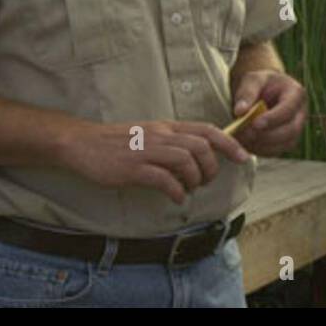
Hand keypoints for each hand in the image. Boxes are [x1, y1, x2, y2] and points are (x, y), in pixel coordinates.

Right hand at [61, 119, 248, 204]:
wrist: (82, 143)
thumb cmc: (117, 142)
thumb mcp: (150, 135)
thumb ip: (173, 142)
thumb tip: (198, 157)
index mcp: (166, 127)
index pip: (206, 129)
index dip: (229, 143)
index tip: (243, 156)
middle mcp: (160, 135)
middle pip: (201, 146)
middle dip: (211, 167)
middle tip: (204, 181)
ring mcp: (146, 150)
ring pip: (185, 160)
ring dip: (194, 179)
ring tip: (189, 190)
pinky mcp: (132, 168)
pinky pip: (163, 179)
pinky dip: (176, 191)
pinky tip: (175, 198)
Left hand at [232, 70, 306, 155]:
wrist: (264, 91)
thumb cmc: (259, 84)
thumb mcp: (252, 80)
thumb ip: (246, 93)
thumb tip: (240, 111)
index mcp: (296, 93)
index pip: (289, 109)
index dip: (273, 119)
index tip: (254, 124)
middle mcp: (301, 113)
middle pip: (291, 130)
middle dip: (267, 136)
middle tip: (245, 134)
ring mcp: (297, 128)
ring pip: (285, 144)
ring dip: (263, 146)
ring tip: (242, 140)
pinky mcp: (288, 140)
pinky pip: (278, 151)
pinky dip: (261, 151)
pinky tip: (246, 144)